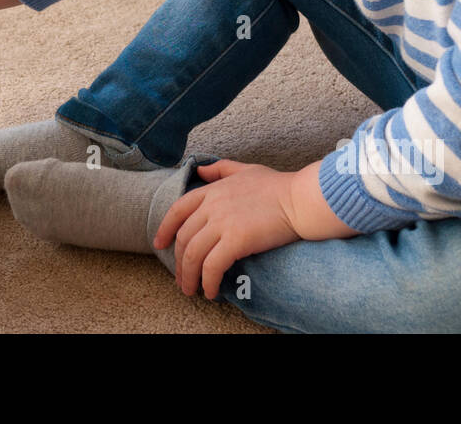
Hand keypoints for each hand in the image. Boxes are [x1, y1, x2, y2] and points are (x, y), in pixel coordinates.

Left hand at [152, 159, 304, 299]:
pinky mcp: (236, 240)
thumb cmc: (278, 186)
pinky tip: (210, 291)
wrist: (300, 199)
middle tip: (180, 278)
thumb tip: (201, 170)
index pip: (178, 209)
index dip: (165, 228)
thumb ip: (221, 169)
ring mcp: (222, 222)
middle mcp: (212, 205)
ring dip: (188, 276)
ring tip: (191, 290)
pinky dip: (207, 281)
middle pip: (184, 237)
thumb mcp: (245, 170)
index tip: (160, 244)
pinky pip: (212, 266)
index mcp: (212, 190)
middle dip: (178, 262)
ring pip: (193, 254)